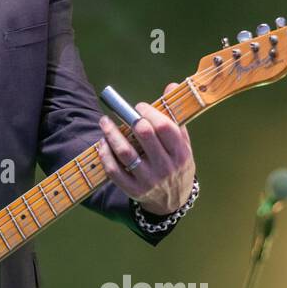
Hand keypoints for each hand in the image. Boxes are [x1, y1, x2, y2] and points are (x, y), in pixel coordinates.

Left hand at [95, 82, 195, 214]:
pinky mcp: (133, 190)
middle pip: (145, 136)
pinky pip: (114, 170)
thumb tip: (170, 86)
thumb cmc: (176, 166)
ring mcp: (148, 180)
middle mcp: (165, 167)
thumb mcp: (183, 144)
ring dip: (111, 134)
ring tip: (104, 121)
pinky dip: (105, 154)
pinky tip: (102, 142)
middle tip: (121, 111)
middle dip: (130, 119)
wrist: (172, 202)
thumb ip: (175, 117)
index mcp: (180, 154)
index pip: (165, 127)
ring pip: (125, 153)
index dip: (150, 113)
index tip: (139, 107)